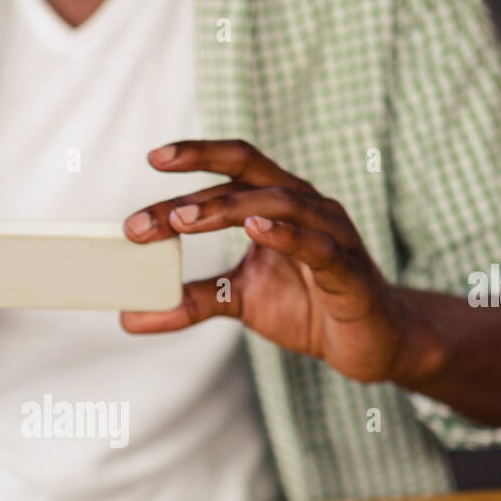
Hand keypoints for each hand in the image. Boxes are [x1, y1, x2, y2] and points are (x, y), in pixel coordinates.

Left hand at [122, 139, 436, 384]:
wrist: (370, 343)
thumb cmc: (309, 306)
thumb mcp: (239, 301)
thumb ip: (189, 301)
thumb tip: (129, 316)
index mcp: (279, 203)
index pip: (235, 168)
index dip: (197, 157)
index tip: (152, 158)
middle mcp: (307, 207)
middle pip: (250, 175)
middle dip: (195, 191)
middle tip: (149, 219)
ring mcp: (332, 235)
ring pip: (281, 203)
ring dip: (229, 210)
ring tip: (184, 220)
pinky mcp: (349, 272)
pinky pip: (318, 246)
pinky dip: (286, 235)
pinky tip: (256, 230)